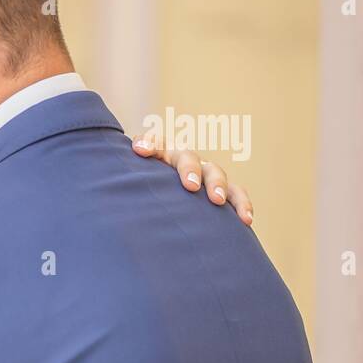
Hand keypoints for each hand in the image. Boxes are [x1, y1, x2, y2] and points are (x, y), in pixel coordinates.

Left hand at [130, 135, 253, 226]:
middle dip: (189, 169)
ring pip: (214, 172)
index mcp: (157, 155)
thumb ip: (118, 183)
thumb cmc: (135, 198)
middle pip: (188, 156)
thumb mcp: (124, 189)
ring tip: (216, 202)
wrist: (156, 208)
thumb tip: (117, 169)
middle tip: (188, 185)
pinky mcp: (220, 192)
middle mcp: (181, 161)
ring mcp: (203, 174)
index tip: (139, 152)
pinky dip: (241, 204)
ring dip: (218, 186)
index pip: (153, 142)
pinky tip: (245, 220)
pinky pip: (236, 194)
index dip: (148, 144)